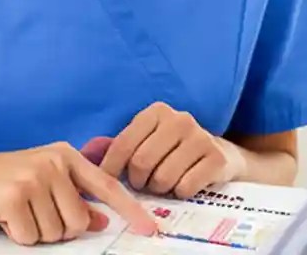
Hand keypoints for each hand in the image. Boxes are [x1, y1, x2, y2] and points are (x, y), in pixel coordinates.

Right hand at [0, 142, 157, 246]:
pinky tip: (2, 215)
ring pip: (55, 233)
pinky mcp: (15, 196)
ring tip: (15, 210)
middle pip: (79, 222)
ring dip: (34, 231)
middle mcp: (54, 162)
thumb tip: (99, 221)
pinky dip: (16, 235)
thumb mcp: (40, 182)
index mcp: (65, 156)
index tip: (149, 230)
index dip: (130, 211)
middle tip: (30, 211)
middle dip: (55, 228)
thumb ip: (72, 198)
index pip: (107, 187)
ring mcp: (35, 178)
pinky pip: (30, 237)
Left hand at [93, 102, 245, 198]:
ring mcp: (200, 137)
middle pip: (142, 162)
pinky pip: (185, 186)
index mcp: (157, 112)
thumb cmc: (175, 151)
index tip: (108, 183)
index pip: (124, 144)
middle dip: (138, 181)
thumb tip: (83, 156)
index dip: (111, 168)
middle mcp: (179, 119)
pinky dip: (180, 193)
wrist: (222, 155)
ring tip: (164, 184)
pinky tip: (184, 186)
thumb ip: (120, 147)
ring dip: (160, 189)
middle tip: (144, 184)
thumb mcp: (148, 141)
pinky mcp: (217, 158)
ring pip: (163, 177)